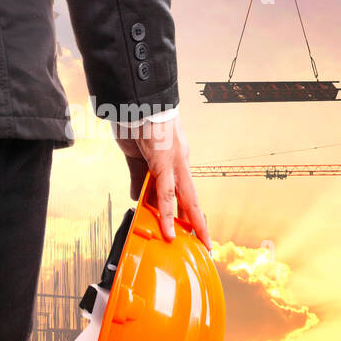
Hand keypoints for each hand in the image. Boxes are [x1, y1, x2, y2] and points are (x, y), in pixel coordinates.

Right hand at [113, 113, 209, 248]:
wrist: (137, 97)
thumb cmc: (135, 118)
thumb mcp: (136, 153)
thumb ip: (138, 176)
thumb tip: (139, 198)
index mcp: (173, 158)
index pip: (181, 190)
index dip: (187, 209)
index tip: (191, 226)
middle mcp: (179, 161)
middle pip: (191, 198)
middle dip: (198, 221)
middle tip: (206, 242)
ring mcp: (174, 162)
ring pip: (185, 198)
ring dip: (189, 223)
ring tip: (196, 242)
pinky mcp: (163, 161)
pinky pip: (165, 193)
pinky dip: (166, 214)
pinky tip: (170, 231)